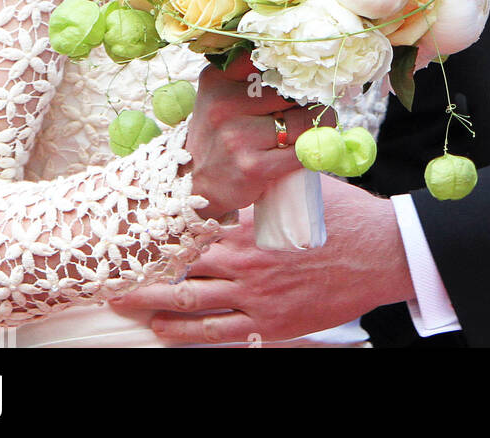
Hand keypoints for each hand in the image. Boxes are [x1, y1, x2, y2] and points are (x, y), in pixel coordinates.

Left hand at [109, 176, 413, 344]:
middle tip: (111, 267)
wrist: (378, 253)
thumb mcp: (303, 187)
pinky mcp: (268, 323)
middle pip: (181, 262)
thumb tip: (252, 155)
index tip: (136, 222)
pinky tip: (161, 329)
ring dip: (151, 301)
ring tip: (121, 299)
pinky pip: (216, 333)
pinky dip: (184, 333)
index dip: (162, 225)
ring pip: (189, 301)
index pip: (194, 222)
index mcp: (250, 222)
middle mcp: (245, 259)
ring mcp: (254, 294)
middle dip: (144, 265)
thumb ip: (270, 180)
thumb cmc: (344, 216)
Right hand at [186, 52, 322, 221]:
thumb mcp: (221, 94)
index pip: (268, 58)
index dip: (290, 67)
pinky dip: (311, 148)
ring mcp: (237, 136)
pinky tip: (308, 146)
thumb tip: (300, 66)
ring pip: (301, 120)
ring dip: (316, 123)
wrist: (195, 184)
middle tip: (313, 103)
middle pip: (290, 90)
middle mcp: (224, 103)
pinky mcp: (252, 166)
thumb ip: (250, 75)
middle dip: (308, 97)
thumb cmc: (218, 133)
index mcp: (218, 78)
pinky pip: (300, 151)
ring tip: (315, 124)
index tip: (302, 72)